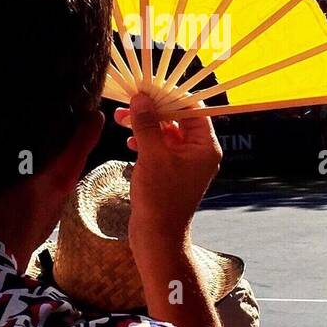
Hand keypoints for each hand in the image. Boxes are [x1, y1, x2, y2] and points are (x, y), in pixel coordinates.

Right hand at [114, 94, 221, 257]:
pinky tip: (129, 141)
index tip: (148, 88)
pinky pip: (159, 147)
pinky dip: (144, 141)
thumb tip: (142, 97)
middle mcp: (198, 152)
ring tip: (121, 119)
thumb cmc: (160, 199)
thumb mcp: (152, 156)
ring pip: (165, 132)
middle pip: (177, 118)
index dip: (170, 96)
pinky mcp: (170, 171)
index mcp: (205, 147)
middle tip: (130, 102)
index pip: (193, 109)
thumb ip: (146, 124)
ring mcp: (184, 163)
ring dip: (144, 124)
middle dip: (152, 110)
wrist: (157, 238)